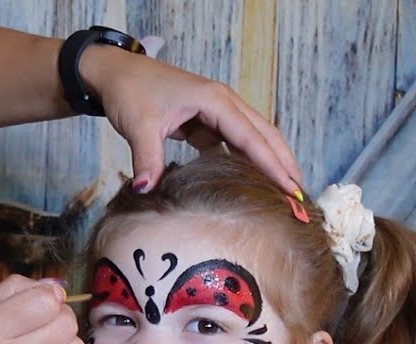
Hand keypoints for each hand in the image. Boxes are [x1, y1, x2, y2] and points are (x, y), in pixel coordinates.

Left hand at [82, 44, 302, 195]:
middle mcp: (223, 103)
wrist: (115, 72)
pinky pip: (233, 142)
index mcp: (214, 100)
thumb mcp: (138, 125)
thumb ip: (147, 158)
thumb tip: (147, 190)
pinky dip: (245, 160)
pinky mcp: (206, 120)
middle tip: (300, 197)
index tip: (291, 190)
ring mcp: (216, 111)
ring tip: (285, 192)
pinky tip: (251, 182)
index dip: (272, 165)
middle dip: (284, 164)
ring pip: (252, 138)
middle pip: (264, 135)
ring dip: (269, 162)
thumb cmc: (129, 90)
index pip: (252, 137)